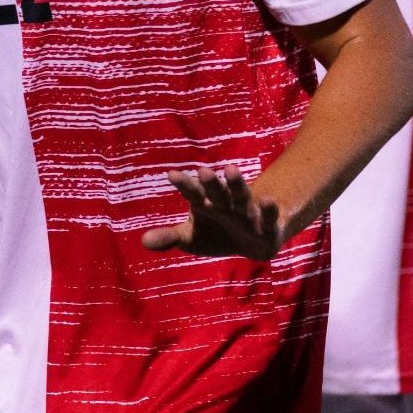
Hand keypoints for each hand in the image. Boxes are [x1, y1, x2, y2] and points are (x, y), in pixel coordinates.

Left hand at [141, 165, 286, 260]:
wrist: (250, 242)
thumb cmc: (214, 234)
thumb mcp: (190, 237)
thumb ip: (169, 237)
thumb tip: (143, 241)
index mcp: (205, 204)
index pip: (193, 193)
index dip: (184, 185)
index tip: (171, 175)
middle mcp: (225, 204)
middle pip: (217, 191)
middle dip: (210, 183)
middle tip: (202, 171)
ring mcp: (247, 212)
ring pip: (241, 197)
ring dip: (237, 184)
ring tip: (231, 170)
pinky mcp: (267, 225)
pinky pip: (268, 217)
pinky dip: (268, 209)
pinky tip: (267, 200)